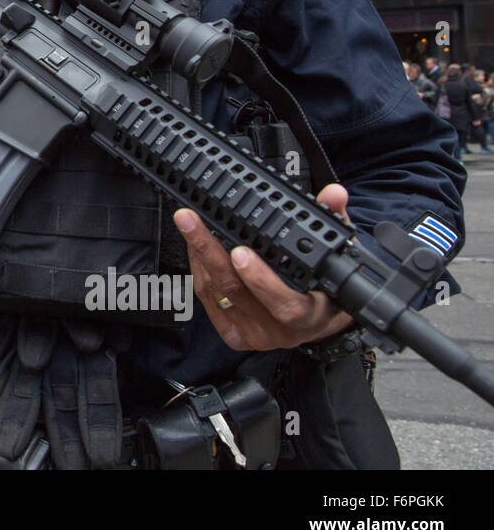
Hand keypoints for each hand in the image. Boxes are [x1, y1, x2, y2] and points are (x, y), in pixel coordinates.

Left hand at [174, 183, 354, 351]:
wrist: (318, 323)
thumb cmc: (327, 290)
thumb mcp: (340, 258)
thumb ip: (336, 222)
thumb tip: (334, 194)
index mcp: (311, 317)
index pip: (285, 306)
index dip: (261, 281)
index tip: (240, 252)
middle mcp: (280, 331)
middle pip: (237, 292)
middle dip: (211, 252)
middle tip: (193, 222)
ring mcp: (253, 335)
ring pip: (217, 292)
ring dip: (199, 255)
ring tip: (188, 224)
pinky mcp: (233, 334)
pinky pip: (207, 298)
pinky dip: (198, 268)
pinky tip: (195, 247)